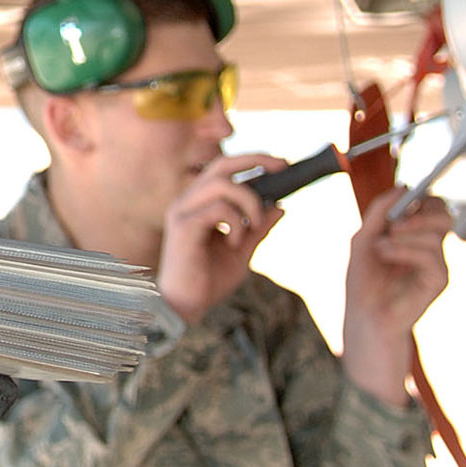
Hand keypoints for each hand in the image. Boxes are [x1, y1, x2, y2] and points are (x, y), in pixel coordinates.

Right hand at [157, 151, 283, 324]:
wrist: (185, 306)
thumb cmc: (208, 280)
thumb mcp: (242, 251)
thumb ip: (258, 229)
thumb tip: (280, 206)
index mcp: (199, 203)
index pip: (224, 169)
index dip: (253, 161)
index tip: (282, 165)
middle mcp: (187, 201)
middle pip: (222, 164)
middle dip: (255, 160)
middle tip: (282, 168)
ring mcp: (183, 211)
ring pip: (222, 184)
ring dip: (249, 203)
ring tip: (254, 226)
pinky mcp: (183, 226)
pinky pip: (218, 209)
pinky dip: (236, 223)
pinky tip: (234, 243)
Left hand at [341, 189, 449, 407]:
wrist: (364, 314)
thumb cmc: (364, 279)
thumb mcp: (364, 238)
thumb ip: (381, 211)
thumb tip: (403, 186)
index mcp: (415, 233)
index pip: (433, 204)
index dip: (421, 197)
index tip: (403, 201)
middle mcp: (430, 246)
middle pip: (444, 213)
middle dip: (420, 212)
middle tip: (394, 224)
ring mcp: (437, 263)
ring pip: (436, 232)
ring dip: (404, 234)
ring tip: (381, 246)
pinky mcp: (439, 280)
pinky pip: (432, 256)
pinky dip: (406, 250)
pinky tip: (386, 255)